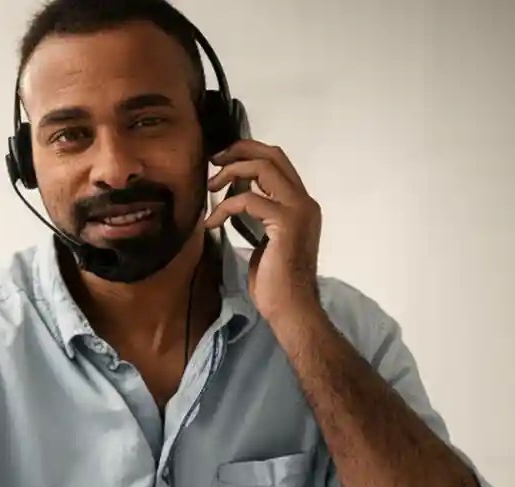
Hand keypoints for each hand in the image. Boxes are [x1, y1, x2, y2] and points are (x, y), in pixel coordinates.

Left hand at [204, 140, 322, 321]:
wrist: (290, 307)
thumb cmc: (274, 282)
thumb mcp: (264, 240)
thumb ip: (257, 218)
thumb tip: (233, 202)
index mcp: (301, 204)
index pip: (278, 163)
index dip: (249, 153)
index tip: (222, 161)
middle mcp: (304, 201)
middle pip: (273, 155)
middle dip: (239, 151)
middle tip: (214, 161)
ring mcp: (298, 209)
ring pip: (263, 168)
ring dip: (231, 172)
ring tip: (210, 187)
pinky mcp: (285, 222)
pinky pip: (248, 200)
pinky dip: (224, 208)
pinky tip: (211, 223)